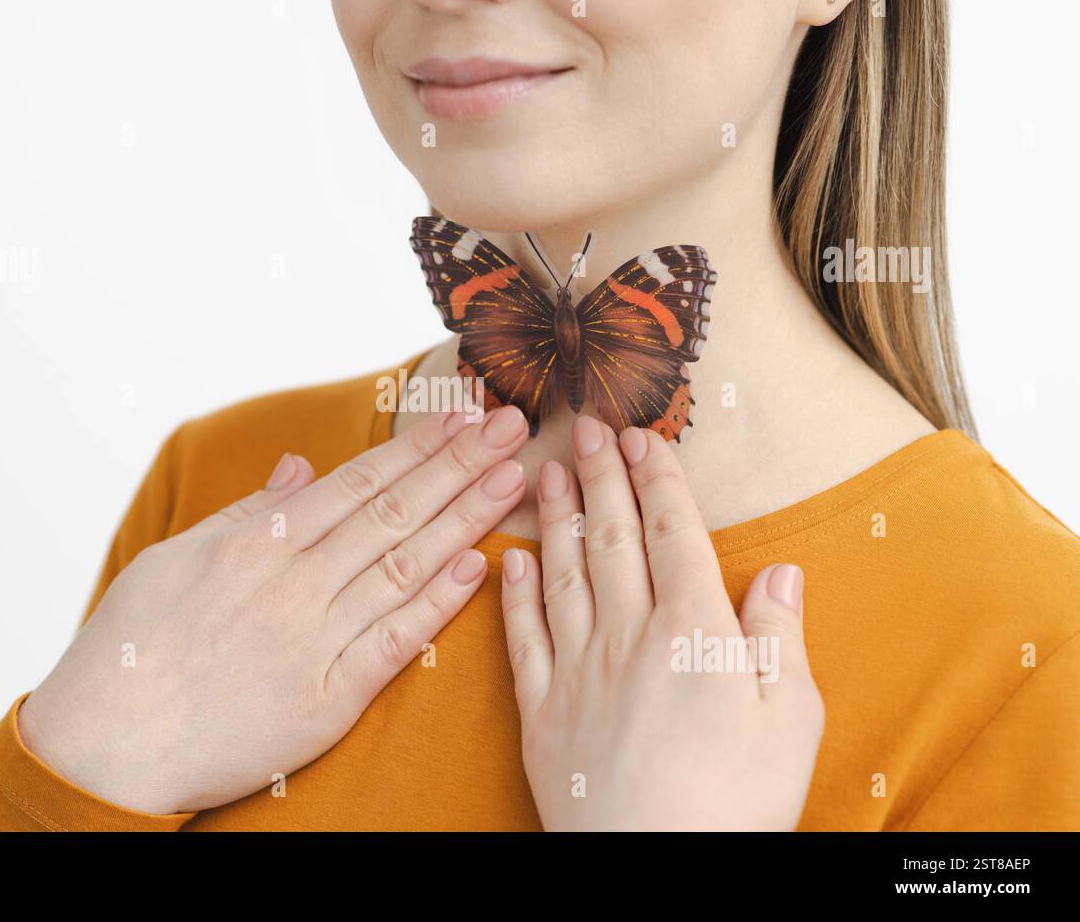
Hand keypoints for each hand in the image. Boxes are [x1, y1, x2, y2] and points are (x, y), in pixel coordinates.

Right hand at [19, 405, 530, 813]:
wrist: (105, 745)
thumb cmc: (132, 646)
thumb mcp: (176, 557)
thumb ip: (248, 511)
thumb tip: (302, 466)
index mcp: (256, 543)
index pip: (359, 481)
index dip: (419, 446)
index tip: (465, 416)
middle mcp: (292, 582)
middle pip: (395, 512)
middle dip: (461, 465)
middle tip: (514, 428)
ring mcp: (313, 641)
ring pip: (406, 566)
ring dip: (465, 520)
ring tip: (514, 482)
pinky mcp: (326, 701)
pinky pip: (394, 644)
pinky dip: (438, 606)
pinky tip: (477, 570)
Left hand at [499, 416, 823, 830]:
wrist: (654, 872)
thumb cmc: (735, 804)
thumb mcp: (789, 720)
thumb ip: (776, 638)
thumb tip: (780, 572)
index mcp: (693, 632)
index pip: (674, 534)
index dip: (658, 480)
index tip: (643, 436)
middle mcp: (627, 637)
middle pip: (612, 539)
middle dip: (600, 476)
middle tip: (585, 425)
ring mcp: (576, 671)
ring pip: (561, 574)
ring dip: (554, 517)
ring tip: (544, 470)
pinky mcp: (540, 711)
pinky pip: (521, 637)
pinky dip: (513, 591)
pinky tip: (508, 557)